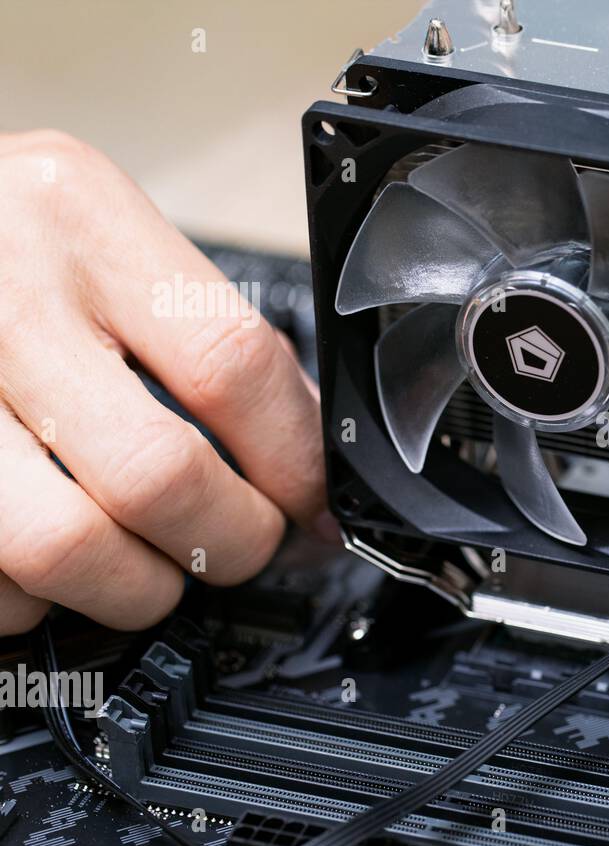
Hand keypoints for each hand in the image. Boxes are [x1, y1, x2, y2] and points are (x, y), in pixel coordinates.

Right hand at [0, 130, 326, 634]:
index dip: (294, 462)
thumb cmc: (2, 235)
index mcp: (83, 222)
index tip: (313, 502)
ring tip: (149, 568)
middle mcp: (4, 299)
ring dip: (135, 587)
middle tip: (242, 545)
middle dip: (230, 541)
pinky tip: (52, 557)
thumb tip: (301, 457)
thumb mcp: (102, 236)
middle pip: (157, 475)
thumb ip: (200, 334)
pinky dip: (36, 595)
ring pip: (64, 547)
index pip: (234, 366)